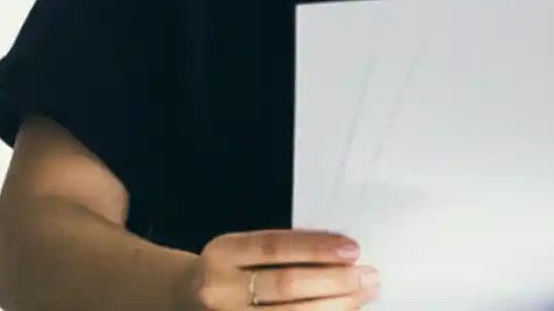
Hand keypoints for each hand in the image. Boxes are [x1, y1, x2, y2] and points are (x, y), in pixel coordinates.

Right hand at [176, 229, 379, 309]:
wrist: (184, 300)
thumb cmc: (229, 270)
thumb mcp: (242, 249)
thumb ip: (281, 249)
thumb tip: (342, 252)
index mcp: (222, 254)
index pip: (274, 247)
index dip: (316, 248)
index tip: (353, 249)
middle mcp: (219, 290)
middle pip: (285, 285)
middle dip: (335, 281)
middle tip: (369, 276)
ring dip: (335, 306)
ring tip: (362, 295)